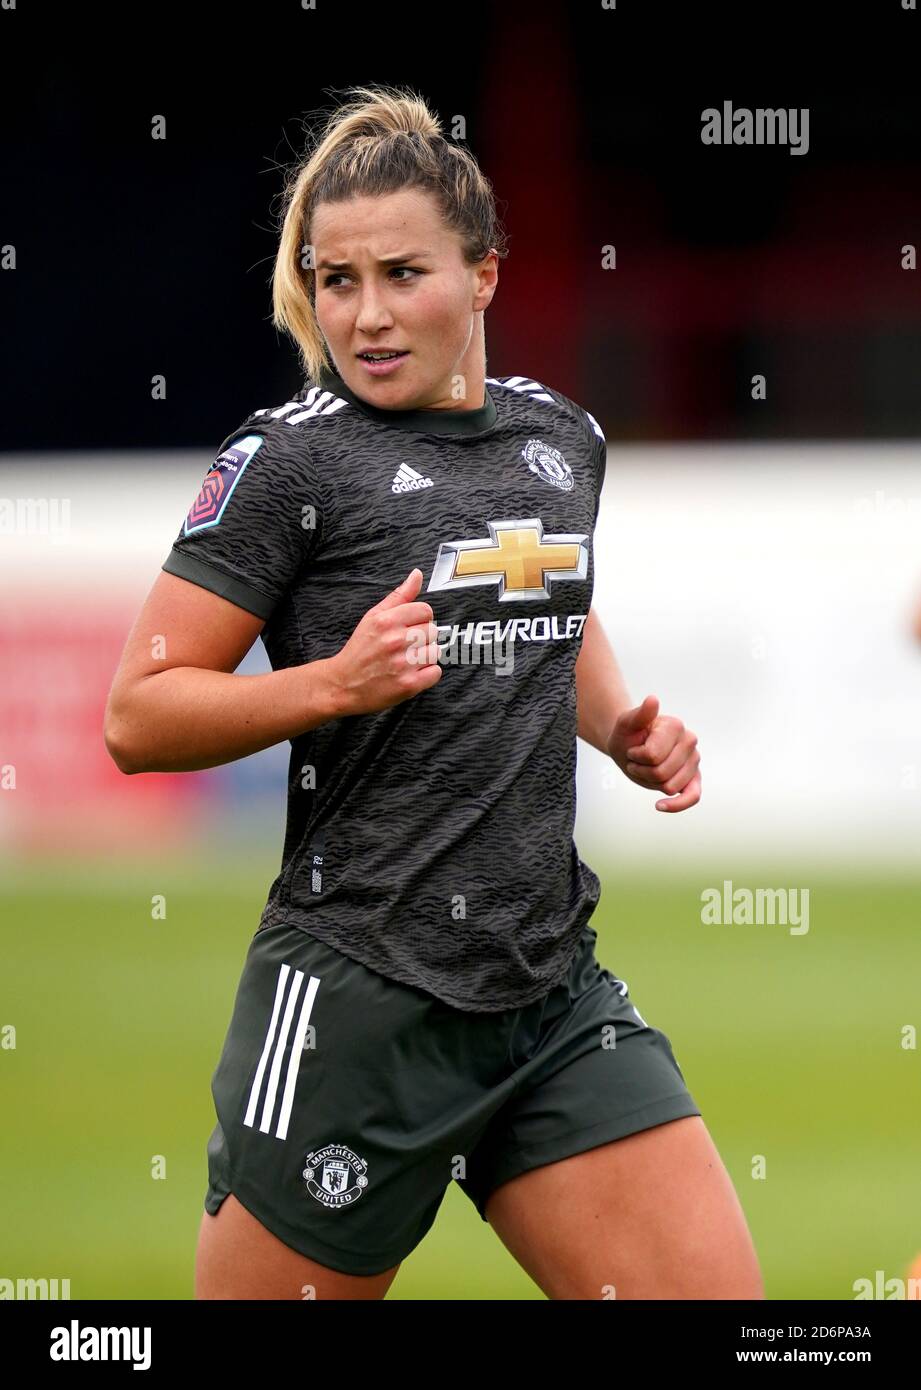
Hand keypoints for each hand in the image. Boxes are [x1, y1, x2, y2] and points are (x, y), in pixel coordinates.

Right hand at [325, 568, 442, 716]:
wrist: (343, 684)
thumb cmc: (359, 649)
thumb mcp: (373, 617)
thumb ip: (399, 596)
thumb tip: (417, 574)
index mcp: (387, 621)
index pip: (426, 611)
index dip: (419, 619)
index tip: (409, 628)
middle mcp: (395, 641)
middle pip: (433, 631)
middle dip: (422, 638)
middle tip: (404, 647)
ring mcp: (402, 664)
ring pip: (435, 651)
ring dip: (424, 657)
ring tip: (406, 661)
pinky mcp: (408, 685)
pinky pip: (435, 673)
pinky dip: (427, 675)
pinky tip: (410, 673)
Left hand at [606, 694, 700, 811]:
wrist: (630, 745)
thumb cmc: (627, 734)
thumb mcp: (626, 723)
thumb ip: (640, 713)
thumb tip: (653, 699)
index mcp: (675, 726)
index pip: (653, 756)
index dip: (636, 757)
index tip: (633, 749)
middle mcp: (690, 741)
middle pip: (661, 773)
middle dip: (642, 771)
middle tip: (638, 760)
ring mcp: (694, 760)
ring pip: (669, 787)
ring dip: (650, 782)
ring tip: (647, 768)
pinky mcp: (695, 778)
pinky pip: (693, 796)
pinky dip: (677, 805)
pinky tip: (659, 805)